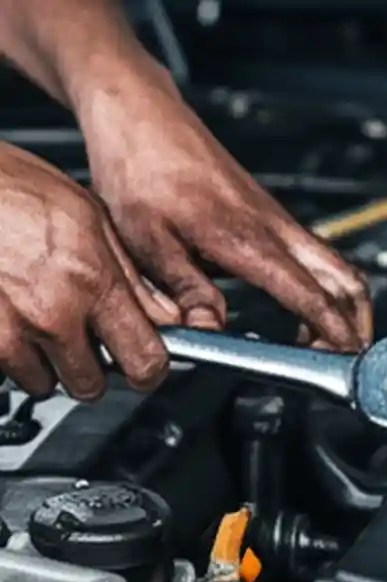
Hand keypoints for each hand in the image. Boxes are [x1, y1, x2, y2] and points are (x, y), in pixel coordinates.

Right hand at [0, 142, 171, 397]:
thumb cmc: (11, 188)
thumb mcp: (90, 217)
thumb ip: (131, 277)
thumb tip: (166, 316)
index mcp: (93, 283)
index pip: (144, 360)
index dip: (148, 369)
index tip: (144, 366)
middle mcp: (52, 314)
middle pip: (91, 384)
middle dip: (91, 368)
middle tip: (83, 339)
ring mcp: (7, 331)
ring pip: (43, 382)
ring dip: (45, 363)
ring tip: (36, 319)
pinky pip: (4, 370)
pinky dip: (9, 353)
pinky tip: (8, 316)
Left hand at [74, 68, 371, 350]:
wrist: (144, 120)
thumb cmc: (142, 170)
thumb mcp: (148, 241)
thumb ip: (185, 290)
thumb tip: (211, 330)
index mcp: (248, 241)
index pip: (312, 295)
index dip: (333, 333)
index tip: (340, 361)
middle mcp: (276, 230)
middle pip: (348, 281)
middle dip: (358, 325)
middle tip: (345, 360)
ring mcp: (279, 222)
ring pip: (339, 268)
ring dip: (345, 308)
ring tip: (326, 342)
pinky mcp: (272, 217)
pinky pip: (318, 258)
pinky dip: (326, 289)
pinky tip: (301, 308)